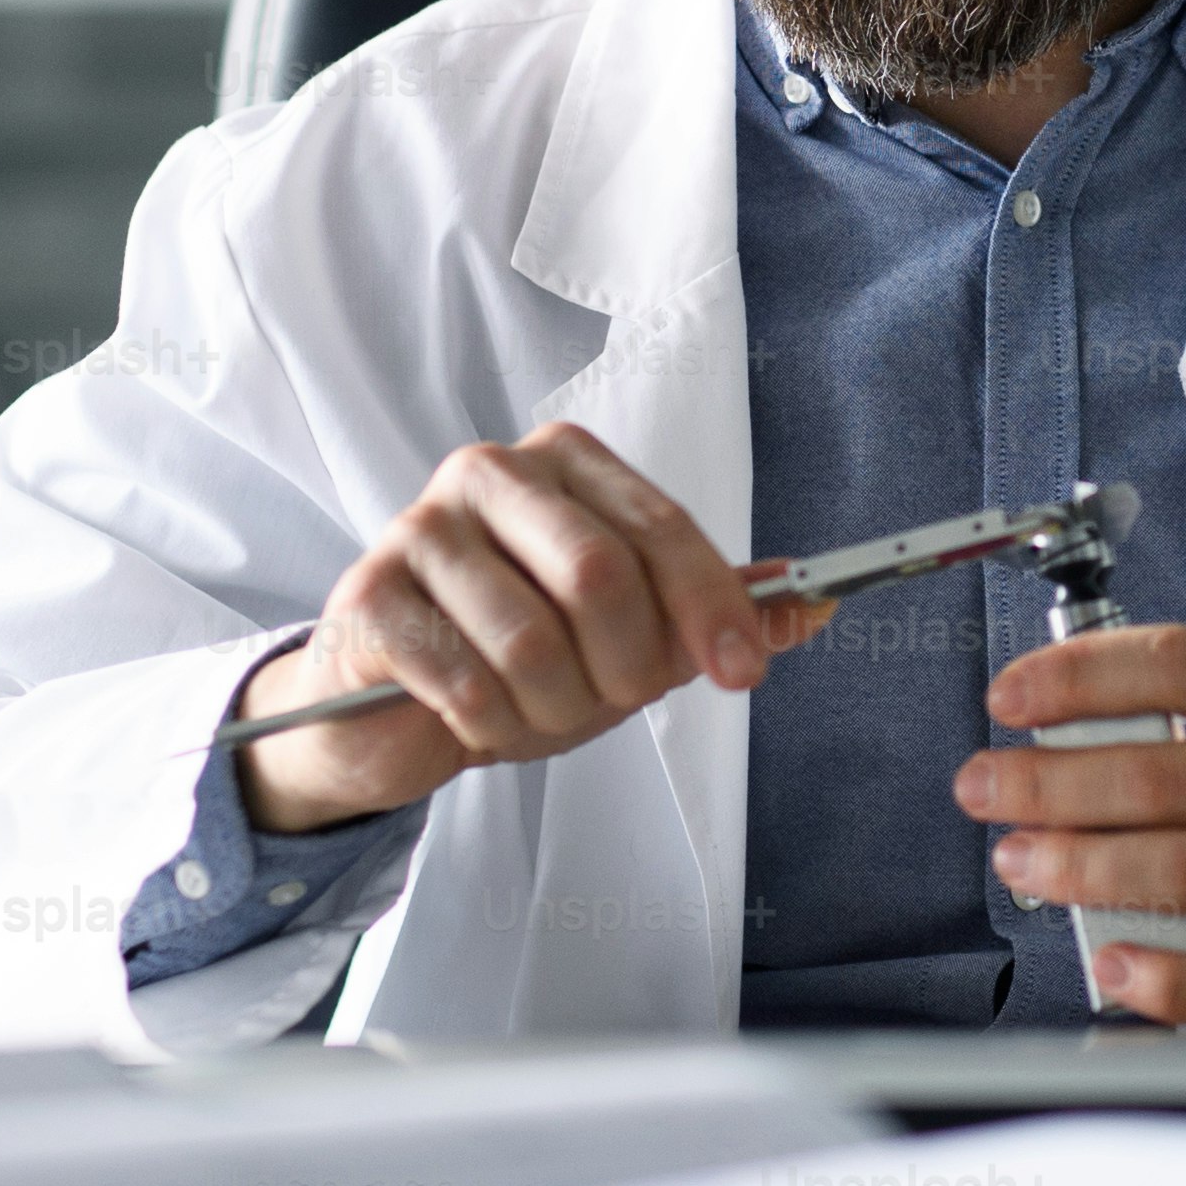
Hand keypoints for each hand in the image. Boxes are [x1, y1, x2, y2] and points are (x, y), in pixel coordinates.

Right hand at [241, 426, 836, 832]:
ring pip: (532, 640)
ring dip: (552, 707)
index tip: (743, 673)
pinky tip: (473, 717)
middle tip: (608, 700)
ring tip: (533, 711)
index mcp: (566, 463)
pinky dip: (488, 722)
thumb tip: (817, 605)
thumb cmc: (519, 658)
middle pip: (600, 576)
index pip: (660, 528)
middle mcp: (490, 472)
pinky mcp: (368, 595)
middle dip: (624, 668)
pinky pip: (464, 680)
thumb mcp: (633, 639)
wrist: (389, 713)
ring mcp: (420, 527)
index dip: (711, 607)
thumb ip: (716, 616)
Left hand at [956, 626, 1185, 1024]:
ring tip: (1024, 862)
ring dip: (1081, 869)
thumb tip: (1079, 722)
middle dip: (1047, 784)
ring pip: (1182, 870)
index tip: (1010, 696)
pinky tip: (1112, 963)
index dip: (1076, 676)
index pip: (1178, 665)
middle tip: (985, 789)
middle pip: (1159, 777)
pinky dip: (1163, 977)